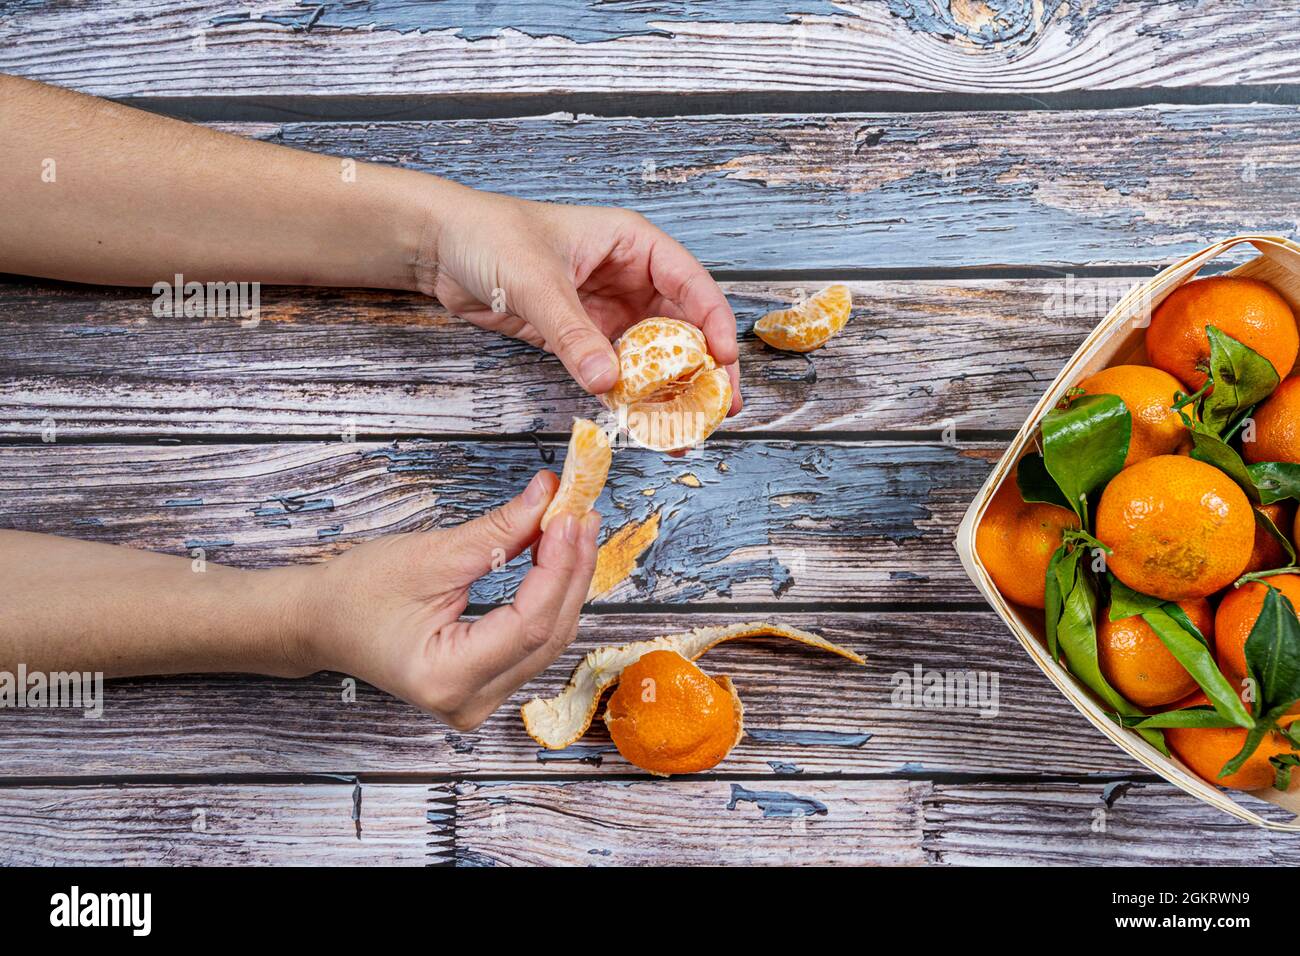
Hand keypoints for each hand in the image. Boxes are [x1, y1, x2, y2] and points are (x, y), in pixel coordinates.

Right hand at [292, 470, 598, 729]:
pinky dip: (549, 597)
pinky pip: (535, 642)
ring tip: (574, 528)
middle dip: (570, 569)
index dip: (559, 566)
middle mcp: (469, 702)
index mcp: (446, 678)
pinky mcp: (487, 685)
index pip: (529, 622)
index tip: (570, 517)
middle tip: (580, 513)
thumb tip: (549, 497)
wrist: (321, 622)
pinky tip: (559, 559)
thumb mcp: (430, 556)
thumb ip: (498, 531)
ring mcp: (481, 700)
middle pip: (548, 634)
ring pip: (548, 639)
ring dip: (566, 581)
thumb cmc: (358, 594)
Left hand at [425, 189, 742, 413]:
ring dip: (669, 390)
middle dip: (703, 368)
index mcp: (631, 244)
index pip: (690, 283)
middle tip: (719, 409)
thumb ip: (572, 333)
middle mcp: (628, 276)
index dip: (714, 323)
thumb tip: (609, 380)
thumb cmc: (490, 236)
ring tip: (685, 428)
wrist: (440, 247)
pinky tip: (642, 423)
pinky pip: (617, 370)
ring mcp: (607, 309)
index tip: (724, 362)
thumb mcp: (535, 281)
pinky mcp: (582, 336)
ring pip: (652, 354)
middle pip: (681, 326)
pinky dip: (631, 397)